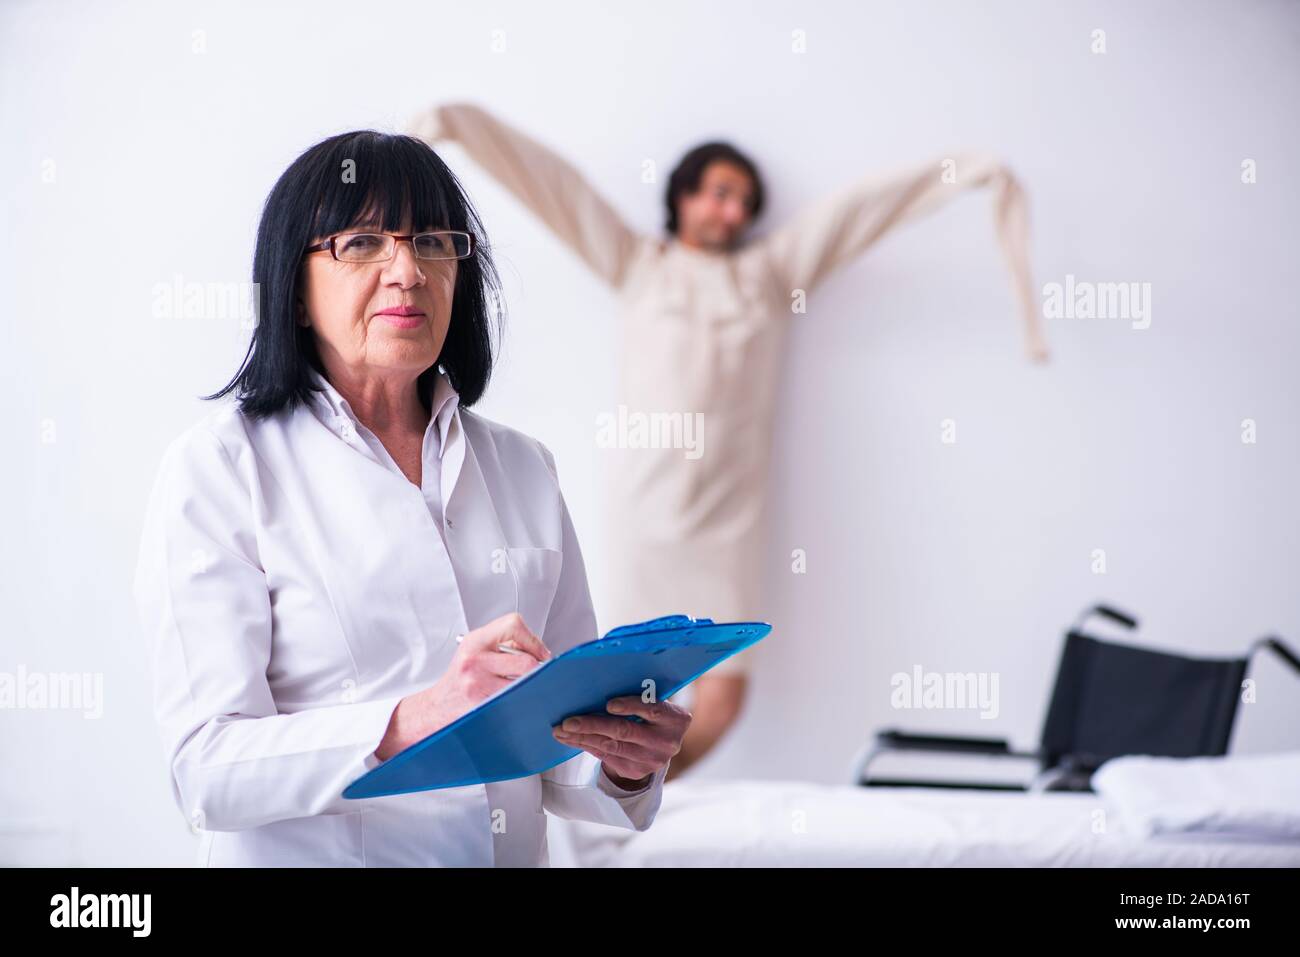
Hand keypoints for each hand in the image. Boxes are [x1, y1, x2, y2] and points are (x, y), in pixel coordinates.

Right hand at [375, 612, 548, 760]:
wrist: (437, 705)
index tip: (540, 652)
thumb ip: (505, 643)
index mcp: (475, 641)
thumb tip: (540, 650)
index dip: (533, 639)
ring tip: (519, 684)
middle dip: (536, 668)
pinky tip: (511, 697)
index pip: (514, 625)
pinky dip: (519, 698)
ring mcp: (477, 684)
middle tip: (536, 672)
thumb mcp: (476, 649)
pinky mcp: (481, 704)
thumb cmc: (461, 676)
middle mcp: (474, 660)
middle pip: (525, 661)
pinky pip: (513, 699)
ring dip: (529, 685)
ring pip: (523, 684)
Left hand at [551, 696, 690, 788]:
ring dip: (582, 738)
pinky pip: (606, 757)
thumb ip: (639, 693)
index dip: (630, 706)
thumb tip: (598, 684)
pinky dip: (586, 746)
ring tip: (561, 731)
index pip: (652, 710)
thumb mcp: (655, 700)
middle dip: (593, 725)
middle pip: (624, 731)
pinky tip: (571, 739)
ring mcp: (651, 760)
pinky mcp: (636, 771)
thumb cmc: (652, 712)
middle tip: (568, 722)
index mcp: (675, 719)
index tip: (609, 704)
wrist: (663, 744)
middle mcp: (666, 742)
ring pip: (611, 746)